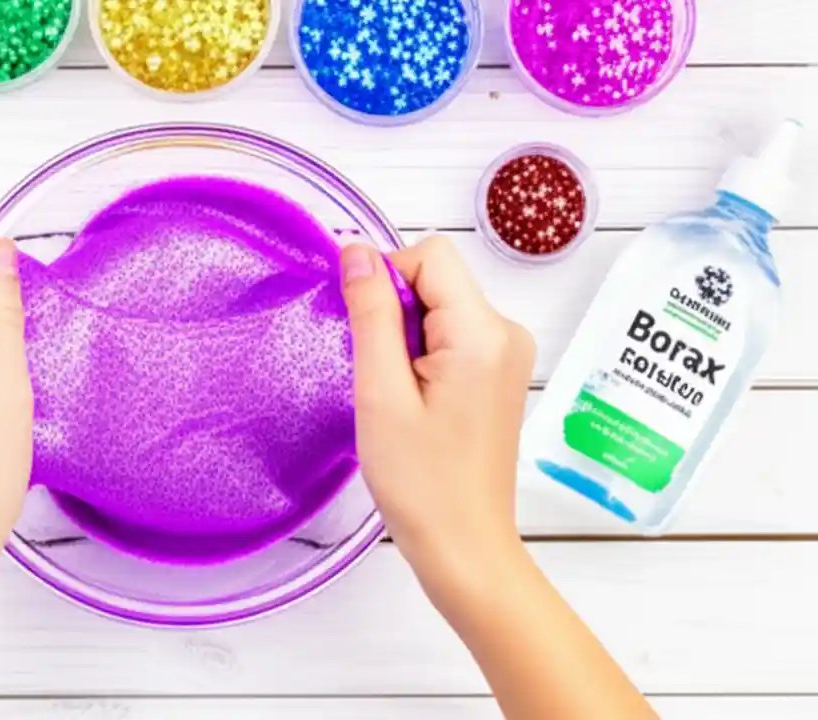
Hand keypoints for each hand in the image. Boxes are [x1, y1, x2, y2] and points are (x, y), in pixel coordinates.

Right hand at [338, 236, 654, 719]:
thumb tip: (357, 250)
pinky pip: (450, 335)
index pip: (428, 256)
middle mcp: (506, 334)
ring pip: (439, 307)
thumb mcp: (381, 392)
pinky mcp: (497, 374)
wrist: (463, 546)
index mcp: (483, 333)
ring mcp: (507, 355)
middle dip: (395, 315)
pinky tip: (413, 404)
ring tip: (400, 398)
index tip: (369, 339)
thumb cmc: (422, 483)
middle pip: (435, 278)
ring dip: (406, 339)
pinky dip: (421, 357)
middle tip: (384, 380)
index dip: (385, 283)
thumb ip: (372, 313)